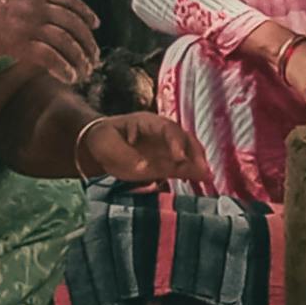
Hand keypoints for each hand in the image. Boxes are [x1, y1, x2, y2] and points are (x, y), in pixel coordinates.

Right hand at [0, 0, 100, 86]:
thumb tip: (32, 10)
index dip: (85, 12)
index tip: (95, 24)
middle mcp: (36, 6)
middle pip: (73, 23)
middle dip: (87, 42)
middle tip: (94, 57)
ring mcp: (29, 24)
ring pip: (66, 42)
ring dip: (79, 59)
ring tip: (85, 72)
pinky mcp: (19, 43)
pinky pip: (50, 57)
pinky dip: (63, 68)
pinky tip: (69, 77)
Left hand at [78, 111, 213, 188]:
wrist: (98, 149)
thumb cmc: (103, 140)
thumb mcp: (108, 144)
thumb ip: (125, 155)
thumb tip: (144, 167)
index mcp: (148, 123)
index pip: (168, 129)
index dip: (176, 142)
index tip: (179, 158)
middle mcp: (162, 135)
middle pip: (185, 138)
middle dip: (195, 152)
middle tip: (202, 169)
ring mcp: (166, 149)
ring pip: (189, 153)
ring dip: (198, 163)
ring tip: (207, 176)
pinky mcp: (166, 164)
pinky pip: (183, 167)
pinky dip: (193, 173)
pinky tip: (202, 181)